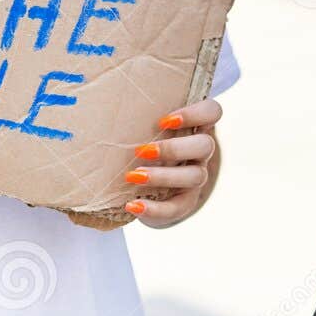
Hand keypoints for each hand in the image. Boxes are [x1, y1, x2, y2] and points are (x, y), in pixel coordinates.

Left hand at [124, 99, 222, 228]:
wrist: (150, 189)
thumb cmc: (145, 150)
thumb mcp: (147, 132)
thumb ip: (139, 121)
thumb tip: (102, 108)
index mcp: (194, 129)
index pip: (212, 112)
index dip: (196, 113)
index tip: (164, 121)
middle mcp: (200, 153)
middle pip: (205, 145)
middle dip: (174, 148)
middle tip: (142, 151)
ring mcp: (196, 177)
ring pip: (195, 176)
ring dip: (163, 176)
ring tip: (132, 176)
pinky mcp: (185, 202)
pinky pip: (177, 207)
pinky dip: (154, 208)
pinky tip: (133, 205)